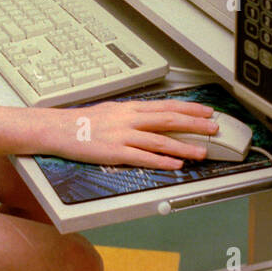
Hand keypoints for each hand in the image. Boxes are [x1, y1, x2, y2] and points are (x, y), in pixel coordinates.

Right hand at [44, 100, 219, 170]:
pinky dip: (161, 160)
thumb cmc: (83, 122)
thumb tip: (152, 116)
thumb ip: (132, 114)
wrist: (58, 128)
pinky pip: (143, 157)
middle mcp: (129, 119)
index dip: (189, 109)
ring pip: (160, 139)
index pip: (166, 106)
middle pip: (168, 119)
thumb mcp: (112, 110)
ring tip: (201, 151)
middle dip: (194, 124)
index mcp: (130, 108)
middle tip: (213, 128)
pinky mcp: (115, 152)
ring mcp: (122, 135)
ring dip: (183, 146)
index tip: (206, 111)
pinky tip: (175, 164)